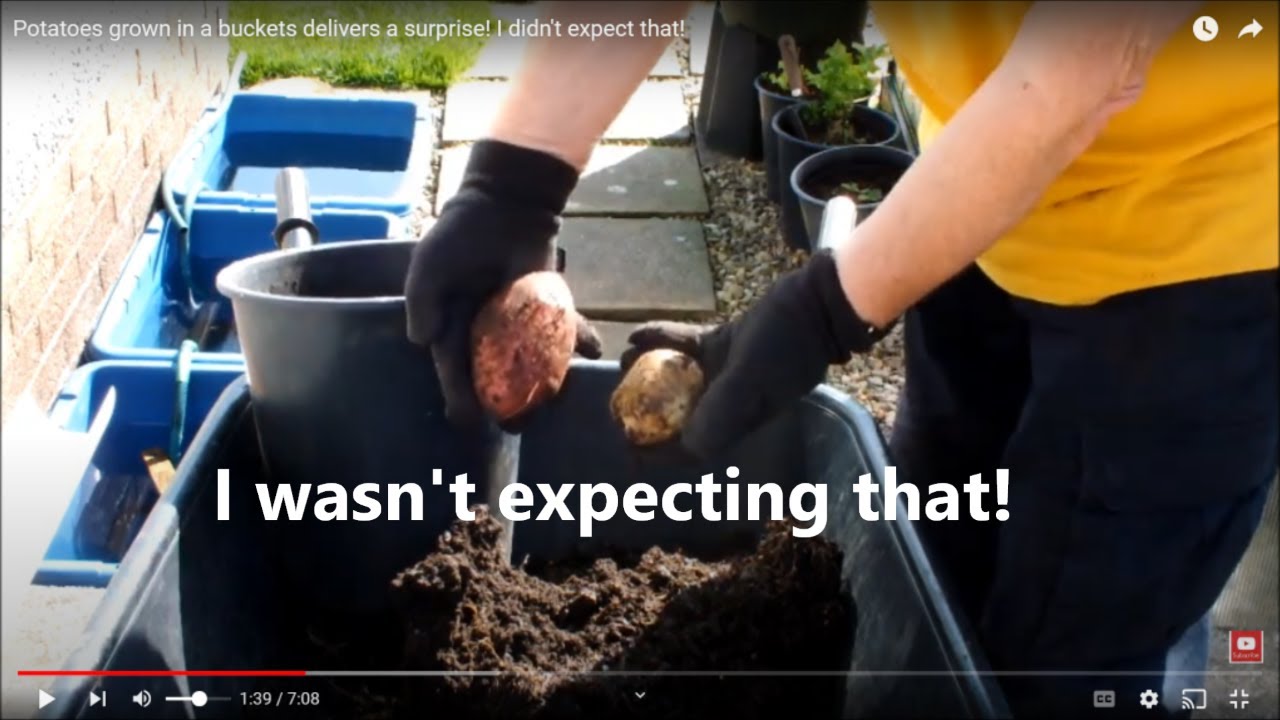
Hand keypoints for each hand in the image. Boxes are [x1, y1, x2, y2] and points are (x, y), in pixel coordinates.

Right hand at [405, 140, 602, 428]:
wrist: (504, 203)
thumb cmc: (460, 234)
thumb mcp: (429, 265)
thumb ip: (421, 301)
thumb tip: (421, 341)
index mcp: (453, 327)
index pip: (455, 367)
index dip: (460, 394)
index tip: (468, 419)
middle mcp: (486, 331)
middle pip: (496, 374)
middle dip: (507, 401)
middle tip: (517, 425)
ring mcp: (520, 322)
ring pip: (533, 359)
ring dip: (545, 381)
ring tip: (555, 401)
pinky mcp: (549, 307)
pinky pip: (565, 330)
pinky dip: (582, 339)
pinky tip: (595, 351)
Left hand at [619, 250, 892, 457]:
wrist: (814, 305)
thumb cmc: (786, 344)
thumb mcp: (751, 377)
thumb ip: (723, 409)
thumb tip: (689, 446)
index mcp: (736, 420)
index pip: (690, 448)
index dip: (657, 452)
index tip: (626, 443)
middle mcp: (727, 402)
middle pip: (676, 415)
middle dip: (642, 410)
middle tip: (614, 399)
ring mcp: (724, 373)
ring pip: (676, 379)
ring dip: (647, 371)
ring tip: (625, 358)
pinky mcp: (723, 345)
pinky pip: (685, 348)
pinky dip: (662, 340)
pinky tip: (637, 332)